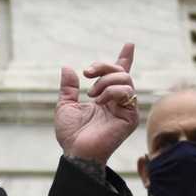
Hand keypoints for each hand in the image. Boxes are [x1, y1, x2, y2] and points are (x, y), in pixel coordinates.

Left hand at [54, 42, 138, 165]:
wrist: (76, 151)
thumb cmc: (71, 134)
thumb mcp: (65, 106)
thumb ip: (68, 88)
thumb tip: (68, 68)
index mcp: (105, 98)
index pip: (117, 75)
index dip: (124, 59)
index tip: (129, 45)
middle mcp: (118, 102)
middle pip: (121, 72)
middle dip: (103, 66)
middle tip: (87, 73)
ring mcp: (126, 109)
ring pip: (125, 79)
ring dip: (105, 81)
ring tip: (92, 94)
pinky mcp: (130, 117)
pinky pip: (126, 92)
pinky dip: (111, 91)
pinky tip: (99, 101)